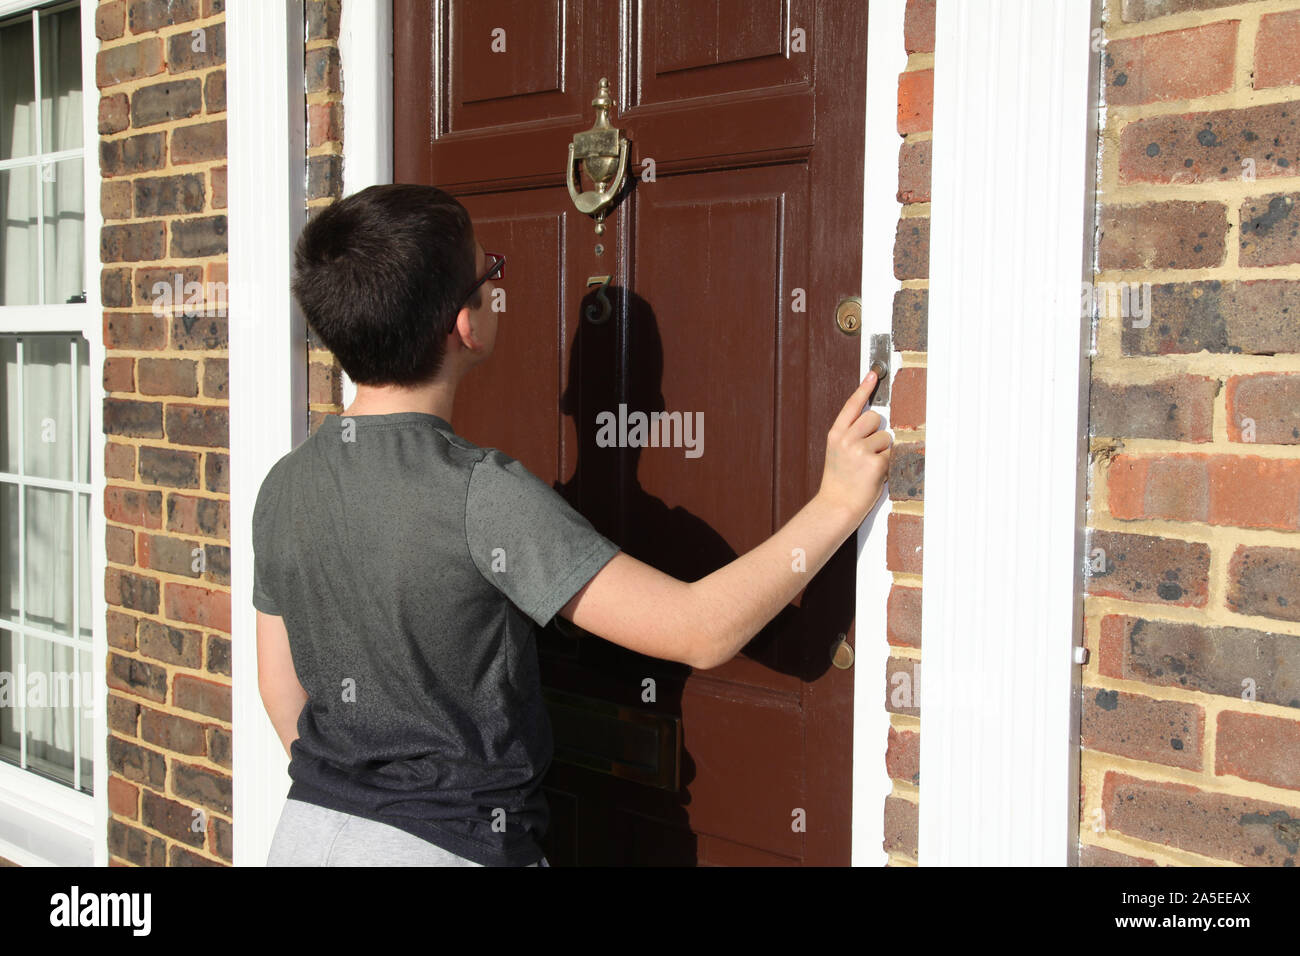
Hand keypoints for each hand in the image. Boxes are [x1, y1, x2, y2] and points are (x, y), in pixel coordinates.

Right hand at [816, 370, 892, 521]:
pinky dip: (886, 465)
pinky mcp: (875, 463)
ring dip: (882, 451)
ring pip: (885, 437)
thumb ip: (850, 434)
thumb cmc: (839, 480)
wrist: (837, 505)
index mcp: (836, 435)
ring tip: (868, 467)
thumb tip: (873, 420)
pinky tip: (874, 475)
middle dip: (876, 432)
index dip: (864, 389)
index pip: (852, 406)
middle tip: (867, 451)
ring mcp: (860, 451)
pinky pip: (891, 455)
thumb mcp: (836, 452)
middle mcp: (846, 439)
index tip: (874, 374)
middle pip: (874, 418)